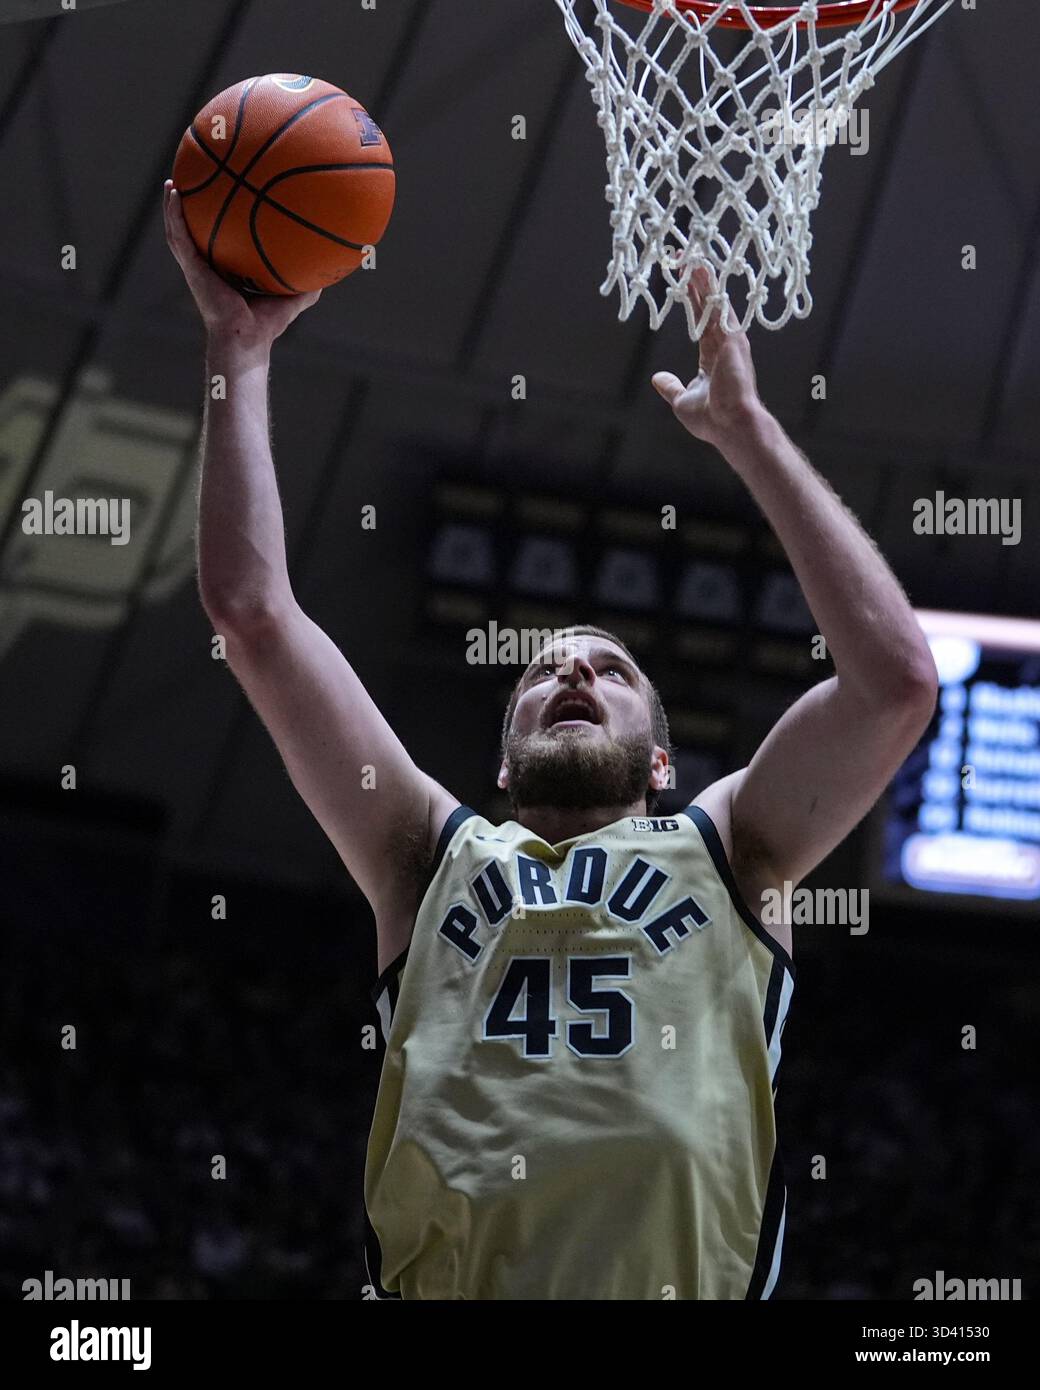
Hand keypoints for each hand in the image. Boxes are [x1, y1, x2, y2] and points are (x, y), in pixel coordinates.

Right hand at [162, 179, 320, 346]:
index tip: (219, 200)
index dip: (216, 225)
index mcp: (226, 274)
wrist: (247, 340)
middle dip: (189, 211)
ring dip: (172, 208)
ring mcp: (196, 269)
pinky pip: (179, 238)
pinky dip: (173, 216)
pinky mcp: (192, 269)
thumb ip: (308, 284)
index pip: (219, 245)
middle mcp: (208, 269)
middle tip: (189, 185)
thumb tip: (329, 269)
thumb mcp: (292, 299)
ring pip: (178, 232)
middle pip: (194, 234)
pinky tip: (174, 193)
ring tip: (170, 183)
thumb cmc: (266, 326)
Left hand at [651, 266, 762, 446]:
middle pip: (708, 303)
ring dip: (704, 277)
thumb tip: (657, 379)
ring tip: (693, 254)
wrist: (730, 426)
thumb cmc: (711, 418)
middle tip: (685, 255)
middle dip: (696, 280)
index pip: (700, 318)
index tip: (682, 277)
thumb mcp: (682, 400)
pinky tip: (703, 270)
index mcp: (712, 354)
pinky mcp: (734, 339)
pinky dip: (712, 289)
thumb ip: (671, 387)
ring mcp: (730, 339)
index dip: (691, 297)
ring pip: (715, 300)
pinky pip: (721, 307)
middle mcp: (723, 342)